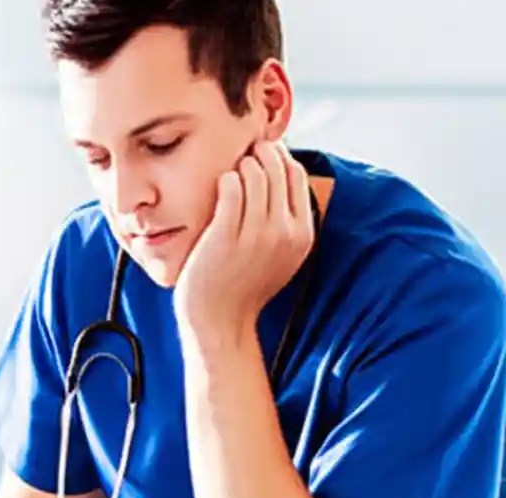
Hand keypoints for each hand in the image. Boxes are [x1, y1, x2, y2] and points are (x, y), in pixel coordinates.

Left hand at [174, 141, 314, 340]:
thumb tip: (282, 178)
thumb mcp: (281, 256)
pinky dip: (227, 178)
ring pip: (254, 175)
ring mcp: (254, 234)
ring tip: (232, 168)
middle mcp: (283, 232)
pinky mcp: (225, 236)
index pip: (297, 175)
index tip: (263, 152)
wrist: (219, 321)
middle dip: (261, 153)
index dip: (280, 156)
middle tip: (244, 150)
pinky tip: (222, 182)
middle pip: (276, 170)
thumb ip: (287, 222)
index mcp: (302, 234)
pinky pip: (231, 189)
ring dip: (242, 163)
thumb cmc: (244, 285)